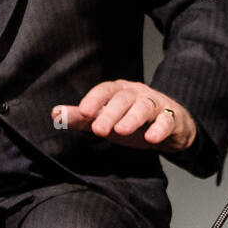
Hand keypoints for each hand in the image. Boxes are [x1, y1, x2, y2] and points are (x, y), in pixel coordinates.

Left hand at [54, 81, 195, 152]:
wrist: (171, 127)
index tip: (83, 112)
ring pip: (145, 107)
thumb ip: (82, 118)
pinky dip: (160, 128)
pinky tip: (152, 137)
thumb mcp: (105, 119)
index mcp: (119, 91)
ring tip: (121, 131)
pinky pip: (167, 120)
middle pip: (123, 99)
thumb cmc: (133, 121)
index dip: (94, 99)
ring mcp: (156, 104)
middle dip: (110, 113)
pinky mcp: (172, 118)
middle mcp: (137, 93)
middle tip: (98, 129)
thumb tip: (55, 113)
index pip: (105, 90)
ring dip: (132, 118)